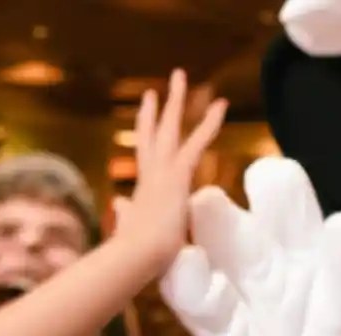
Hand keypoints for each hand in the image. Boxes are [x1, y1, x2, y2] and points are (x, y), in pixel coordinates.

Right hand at [116, 68, 226, 270]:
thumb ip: (126, 214)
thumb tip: (119, 205)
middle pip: (151, 133)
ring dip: (176, 100)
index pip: (145, 154)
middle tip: (156, 89)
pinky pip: (197, 142)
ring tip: (180, 75)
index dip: (145, 133)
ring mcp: (162, 171)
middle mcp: (150, 173)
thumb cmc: (136, 251)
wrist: (137, 254)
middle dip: (155, 110)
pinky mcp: (178, 175)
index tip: (147, 117)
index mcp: (143, 188)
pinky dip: (210, 123)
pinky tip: (221, 105)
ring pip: (169, 127)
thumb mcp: (130, 227)